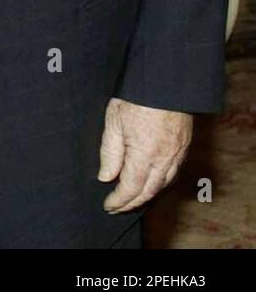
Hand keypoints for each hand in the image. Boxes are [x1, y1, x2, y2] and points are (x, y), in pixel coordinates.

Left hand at [98, 98, 191, 212]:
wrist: (165, 83)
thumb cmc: (136, 98)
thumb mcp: (114, 122)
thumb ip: (110, 152)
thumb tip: (106, 177)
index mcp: (145, 155)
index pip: (131, 187)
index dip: (119, 200)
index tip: (108, 205)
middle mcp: (164, 159)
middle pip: (149, 191)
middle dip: (132, 203)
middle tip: (117, 208)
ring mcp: (177, 154)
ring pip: (163, 185)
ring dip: (147, 196)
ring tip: (132, 199)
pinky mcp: (184, 147)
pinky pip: (173, 174)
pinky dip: (161, 184)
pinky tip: (152, 183)